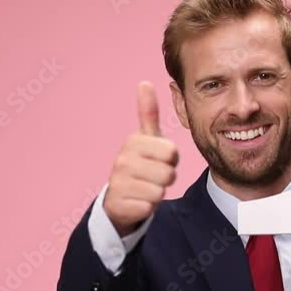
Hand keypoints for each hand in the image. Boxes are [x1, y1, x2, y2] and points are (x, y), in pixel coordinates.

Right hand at [102, 81, 179, 236]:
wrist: (118, 198)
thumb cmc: (140, 166)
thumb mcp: (146, 140)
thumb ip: (148, 113)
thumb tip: (145, 82)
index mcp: (133, 141)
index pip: (172, 152)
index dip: (170, 160)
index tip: (158, 160)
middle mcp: (122, 160)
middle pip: (168, 173)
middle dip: (165, 178)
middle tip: (152, 177)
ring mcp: (118, 182)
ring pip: (159, 191)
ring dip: (157, 193)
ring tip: (144, 188)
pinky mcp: (118, 204)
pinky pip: (149, 207)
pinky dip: (147, 207)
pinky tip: (137, 202)